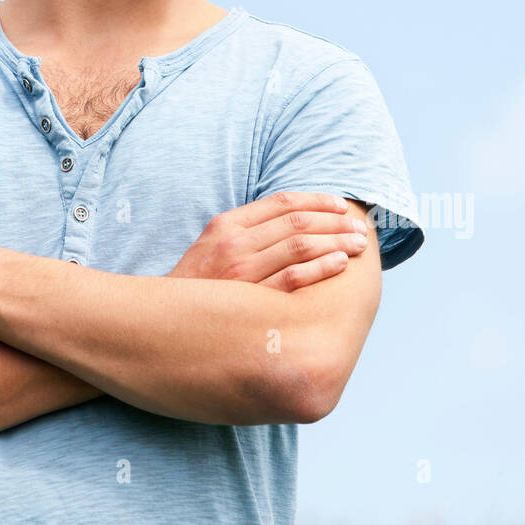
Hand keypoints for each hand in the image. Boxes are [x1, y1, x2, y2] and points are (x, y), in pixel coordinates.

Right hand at [166, 190, 368, 290]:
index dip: (317, 200)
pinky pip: (292, 279)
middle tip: (359, 227)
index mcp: (226, 224)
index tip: (342, 206)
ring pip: (300, 246)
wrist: (165, 324)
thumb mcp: (213, 246)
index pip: (282, 202)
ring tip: (358, 244)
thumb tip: (295, 220)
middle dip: (335, 221)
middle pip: (297, 222)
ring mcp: (241, 272)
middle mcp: (233, 243)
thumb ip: (246, 231)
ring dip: (335, 241)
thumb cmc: (199, 286)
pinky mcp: (249, 300)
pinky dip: (320, 268)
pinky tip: (340, 263)